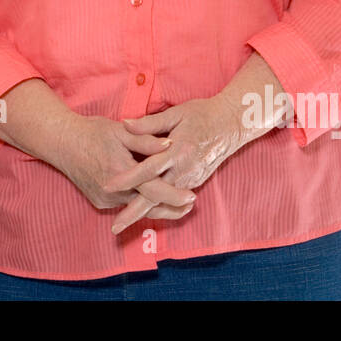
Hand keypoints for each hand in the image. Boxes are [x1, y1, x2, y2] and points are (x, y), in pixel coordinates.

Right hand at [49, 114, 198, 215]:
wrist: (62, 143)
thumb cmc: (93, 132)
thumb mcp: (121, 131)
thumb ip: (146, 140)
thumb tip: (171, 144)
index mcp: (120, 170)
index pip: (152, 189)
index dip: (174, 194)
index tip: (192, 197)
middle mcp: (112, 190)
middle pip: (147, 205)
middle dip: (171, 208)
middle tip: (190, 205)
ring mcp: (104, 199)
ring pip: (136, 207)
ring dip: (156, 207)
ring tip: (178, 205)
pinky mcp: (99, 202)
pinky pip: (124, 205)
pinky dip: (139, 203)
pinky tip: (153, 199)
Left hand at [105, 95, 248, 234]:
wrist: (232, 123)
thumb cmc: (202, 114)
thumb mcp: (176, 113)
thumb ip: (150, 123)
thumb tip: (125, 124)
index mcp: (178, 151)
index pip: (147, 169)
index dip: (127, 179)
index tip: (108, 186)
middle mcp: (185, 170)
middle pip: (155, 196)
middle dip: (133, 213)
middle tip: (114, 227)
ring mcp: (192, 178)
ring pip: (164, 201)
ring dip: (144, 213)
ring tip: (123, 223)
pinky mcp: (196, 181)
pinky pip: (174, 198)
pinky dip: (159, 206)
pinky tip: (143, 212)